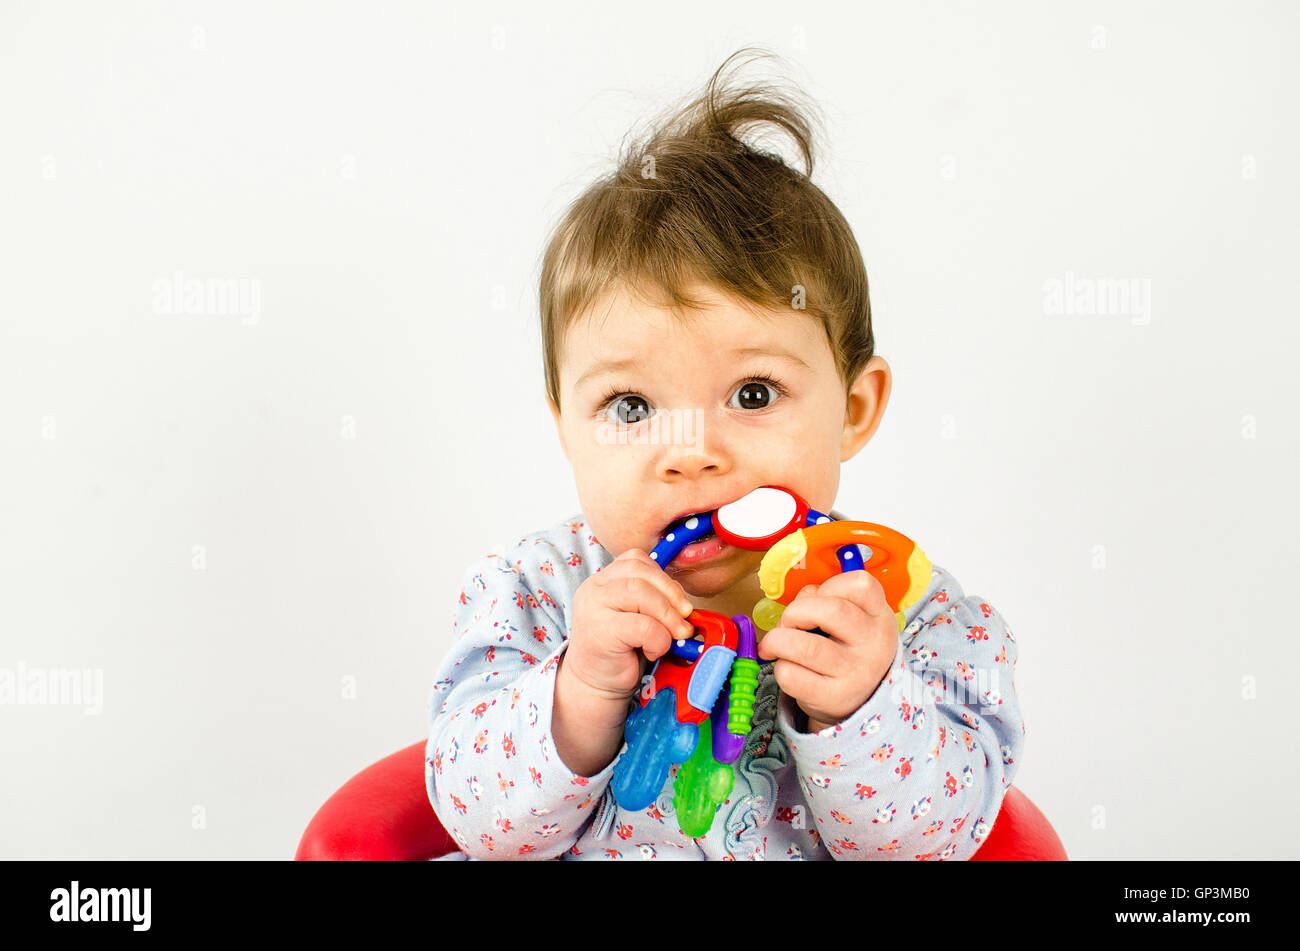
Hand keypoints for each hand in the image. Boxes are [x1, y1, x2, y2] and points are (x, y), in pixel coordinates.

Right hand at [562, 548, 695, 705]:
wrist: (595, 686)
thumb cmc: (620, 652)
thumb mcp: (638, 617)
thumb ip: (655, 601)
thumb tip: (686, 604)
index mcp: (602, 580)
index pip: (636, 560)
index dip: (664, 578)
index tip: (679, 602)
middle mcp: (593, 588)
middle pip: (640, 573)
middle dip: (671, 596)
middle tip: (685, 621)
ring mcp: (593, 608)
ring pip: (642, 593)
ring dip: (668, 616)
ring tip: (674, 636)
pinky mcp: (601, 631)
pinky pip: (644, 626)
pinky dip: (659, 639)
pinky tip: (652, 651)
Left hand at [756, 570, 898, 731]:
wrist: (861, 702)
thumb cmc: (848, 651)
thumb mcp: (854, 623)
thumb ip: (828, 602)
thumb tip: (797, 603)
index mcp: (879, 618)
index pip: (861, 585)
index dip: (830, 585)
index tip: (817, 597)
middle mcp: (873, 645)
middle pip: (831, 610)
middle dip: (795, 611)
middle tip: (788, 623)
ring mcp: (855, 674)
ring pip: (805, 646)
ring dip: (778, 640)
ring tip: (775, 645)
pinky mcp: (832, 698)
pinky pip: (791, 674)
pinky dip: (780, 667)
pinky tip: (787, 667)